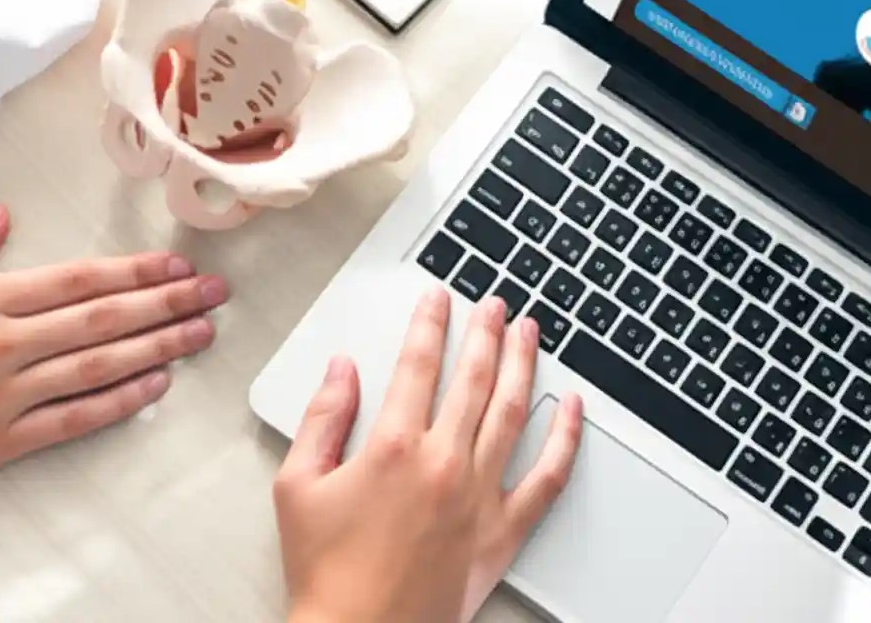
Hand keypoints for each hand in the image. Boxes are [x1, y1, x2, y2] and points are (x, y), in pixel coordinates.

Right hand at [0, 205, 228, 503]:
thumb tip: (4, 214)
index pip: (77, 279)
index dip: (135, 271)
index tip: (175, 265)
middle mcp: (2, 346)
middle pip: (102, 318)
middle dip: (166, 302)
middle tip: (214, 293)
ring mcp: (6, 396)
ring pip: (99, 366)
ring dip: (158, 346)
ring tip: (201, 333)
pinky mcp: (2, 440)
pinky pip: (75, 419)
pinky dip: (120, 402)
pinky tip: (156, 385)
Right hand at [273, 288, 583, 622]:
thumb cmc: (326, 572)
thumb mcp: (298, 486)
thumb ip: (322, 418)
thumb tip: (341, 370)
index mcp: (393, 448)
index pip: (418, 363)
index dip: (430, 322)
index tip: (438, 298)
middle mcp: (444, 463)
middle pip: (473, 377)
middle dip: (484, 331)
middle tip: (493, 303)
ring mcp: (480, 496)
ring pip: (512, 411)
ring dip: (522, 363)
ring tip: (527, 331)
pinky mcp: (503, 531)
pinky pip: (549, 476)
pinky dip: (565, 436)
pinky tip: (571, 407)